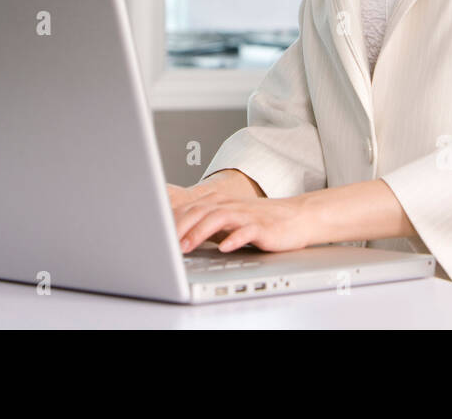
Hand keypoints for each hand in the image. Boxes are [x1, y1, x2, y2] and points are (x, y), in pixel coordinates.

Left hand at [172, 189, 314, 253]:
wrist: (296, 217)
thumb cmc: (260, 221)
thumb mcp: (229, 220)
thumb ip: (207, 224)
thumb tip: (178, 235)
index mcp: (220, 203)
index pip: (190, 208)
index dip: (171, 221)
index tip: (155, 235)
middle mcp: (231, 205)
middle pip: (200, 211)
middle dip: (179, 227)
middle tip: (164, 244)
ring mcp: (247, 215)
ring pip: (218, 218)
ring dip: (199, 232)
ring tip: (186, 246)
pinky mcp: (263, 227)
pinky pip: (246, 231)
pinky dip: (233, 239)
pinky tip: (223, 248)